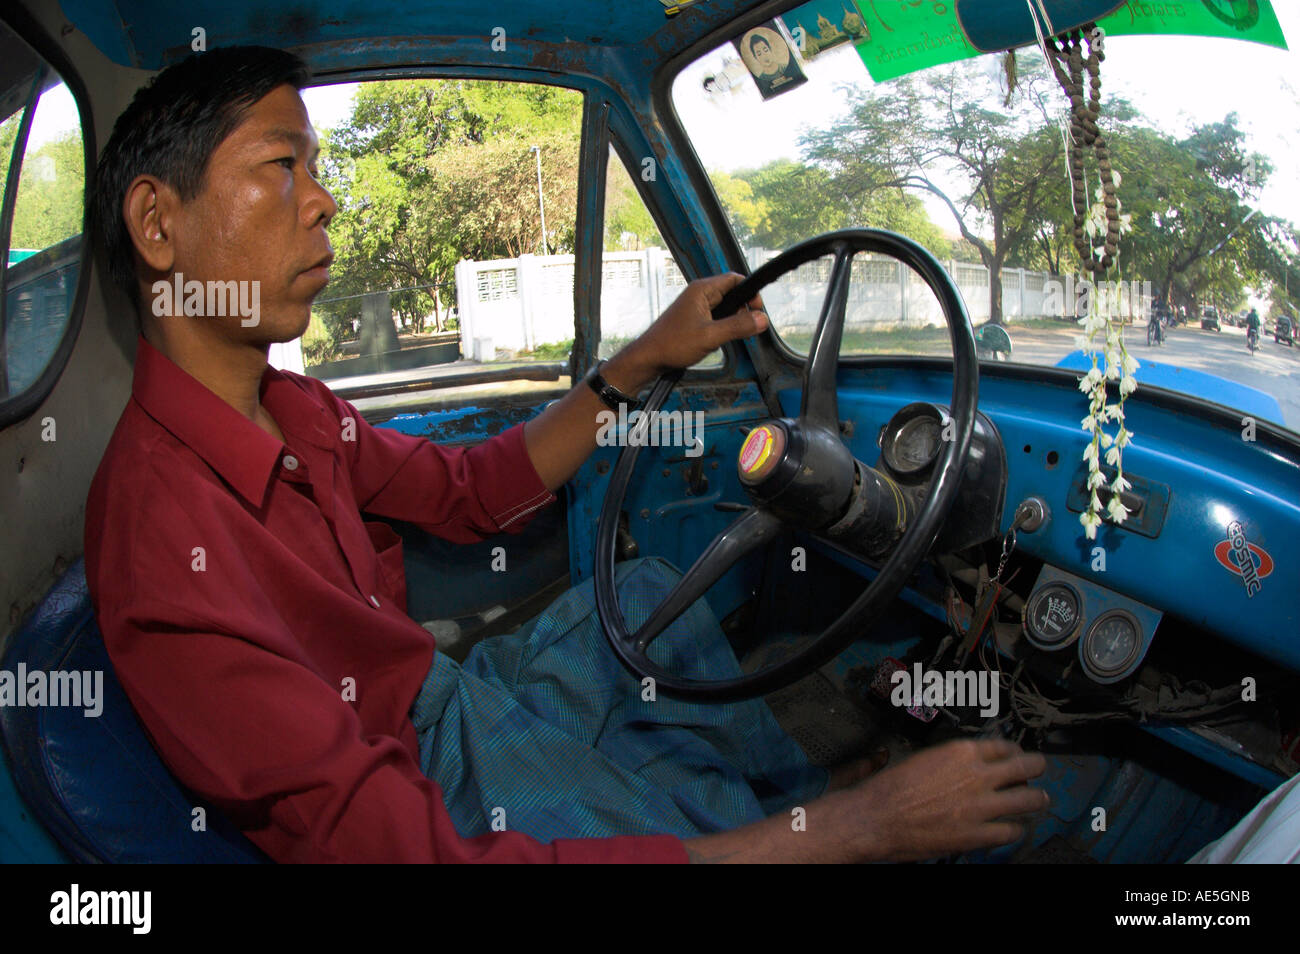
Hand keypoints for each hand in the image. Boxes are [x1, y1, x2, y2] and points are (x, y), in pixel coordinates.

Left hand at [610, 273, 767, 386]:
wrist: (649, 358)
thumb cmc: (672, 344)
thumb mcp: (711, 336)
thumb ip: (738, 326)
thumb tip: (762, 319)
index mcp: (702, 290)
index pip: (734, 279)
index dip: (749, 292)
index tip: (758, 308)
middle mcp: (699, 294)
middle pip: (731, 293)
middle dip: (743, 309)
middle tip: (748, 326)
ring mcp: (696, 307)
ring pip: (725, 307)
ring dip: (733, 320)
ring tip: (731, 335)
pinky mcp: (694, 319)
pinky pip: (716, 318)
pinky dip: (723, 327)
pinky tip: (719, 340)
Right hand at [842, 737, 1049, 861]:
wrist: (877, 817)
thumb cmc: (892, 788)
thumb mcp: (923, 759)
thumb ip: (951, 761)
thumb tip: (965, 766)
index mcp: (961, 752)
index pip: (1005, 746)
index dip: (1015, 751)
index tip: (1016, 756)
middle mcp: (977, 775)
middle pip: (1027, 766)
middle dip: (1037, 767)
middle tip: (1038, 771)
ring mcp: (981, 806)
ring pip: (1029, 799)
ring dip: (1036, 799)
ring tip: (1039, 800)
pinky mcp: (978, 834)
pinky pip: (1012, 831)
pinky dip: (1015, 829)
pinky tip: (1013, 828)